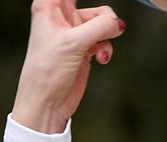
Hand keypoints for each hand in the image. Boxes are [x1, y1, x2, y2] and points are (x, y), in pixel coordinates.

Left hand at [10, 0, 125, 134]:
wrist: (46, 105)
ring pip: (104, 18)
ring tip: (100, 50)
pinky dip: (107, 46)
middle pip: (92, 2)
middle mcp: (61, 16)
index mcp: (48, 7)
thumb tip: (119, 23)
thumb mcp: (73, 44)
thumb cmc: (47, 73)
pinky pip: (106, 35)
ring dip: (108, 33)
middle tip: (98, 31)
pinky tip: (102, 59)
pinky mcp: (85, 46)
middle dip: (103, 13)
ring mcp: (74, 31)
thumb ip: (100, 25)